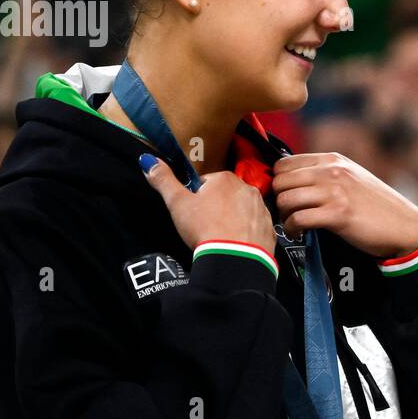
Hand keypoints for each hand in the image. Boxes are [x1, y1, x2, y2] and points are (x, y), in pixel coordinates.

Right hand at [142, 157, 275, 250]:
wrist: (235, 257)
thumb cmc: (204, 227)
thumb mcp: (177, 203)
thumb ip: (163, 180)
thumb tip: (147, 160)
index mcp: (225, 178)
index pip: (206, 183)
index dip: (196, 199)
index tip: (193, 214)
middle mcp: (247, 188)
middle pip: (225, 195)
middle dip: (215, 208)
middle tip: (205, 226)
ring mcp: (262, 208)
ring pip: (241, 210)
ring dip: (232, 219)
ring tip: (220, 236)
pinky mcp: (270, 228)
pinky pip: (254, 227)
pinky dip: (246, 233)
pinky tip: (235, 243)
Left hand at [272, 153, 417, 257]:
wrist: (404, 225)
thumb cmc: (375, 206)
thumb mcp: (351, 177)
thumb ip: (324, 174)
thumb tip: (290, 182)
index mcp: (333, 159)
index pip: (284, 163)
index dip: (278, 182)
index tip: (284, 196)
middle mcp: (332, 171)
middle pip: (280, 181)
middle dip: (278, 200)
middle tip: (287, 214)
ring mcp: (335, 191)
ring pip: (286, 199)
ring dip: (284, 216)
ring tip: (293, 224)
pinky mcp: (338, 214)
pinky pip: (298, 219)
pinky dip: (292, 229)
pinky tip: (299, 233)